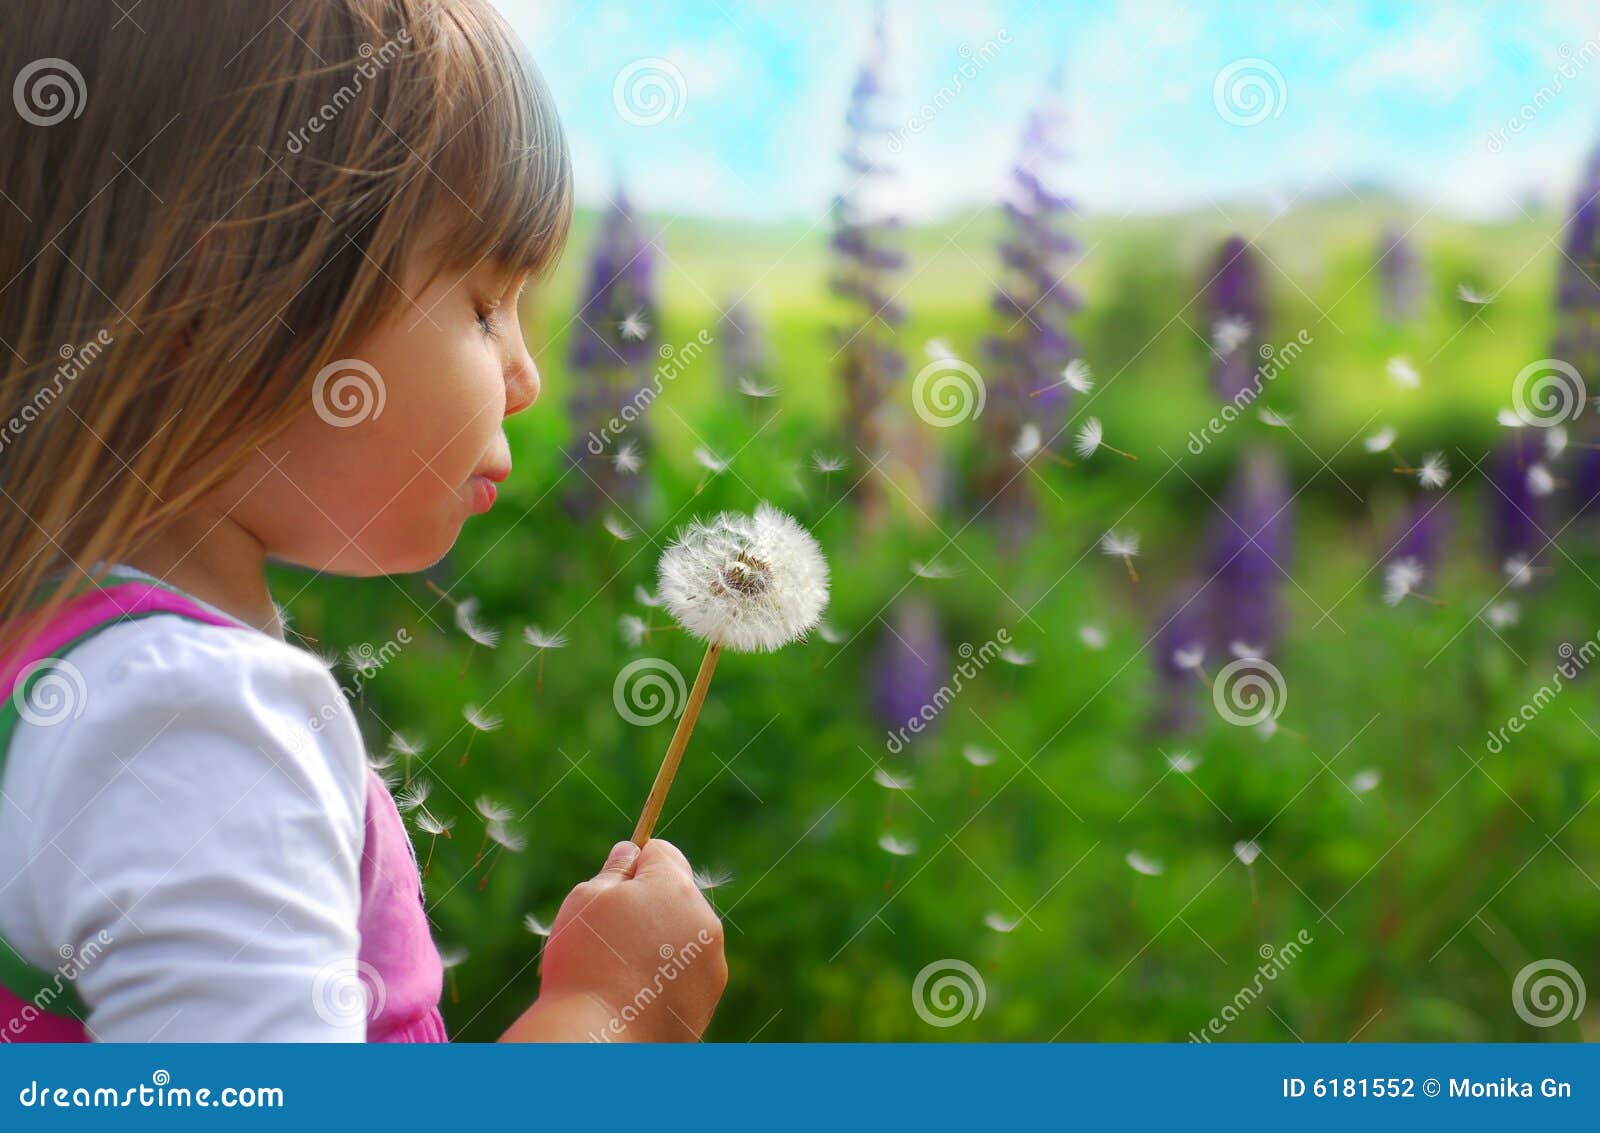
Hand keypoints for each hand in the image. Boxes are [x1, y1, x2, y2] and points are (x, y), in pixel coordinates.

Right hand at [502, 839, 726, 1041]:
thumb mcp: (587, 899)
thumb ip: (615, 869)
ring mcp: (711, 966)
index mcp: (677, 887)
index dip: (633, 866)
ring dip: (658, 945)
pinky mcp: (707, 1003)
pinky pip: (685, 978)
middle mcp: (705, 923)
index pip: (663, 853)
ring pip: (682, 939)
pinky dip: (664, 981)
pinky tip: (633, 998)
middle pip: (677, 896)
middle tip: (608, 938)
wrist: (598, 1041)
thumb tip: (632, 851)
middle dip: (648, 906)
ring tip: (618, 973)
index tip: (611, 892)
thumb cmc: (585, 962)